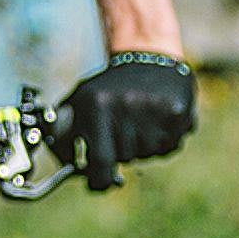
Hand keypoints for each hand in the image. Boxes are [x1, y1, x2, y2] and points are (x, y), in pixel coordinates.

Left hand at [59, 51, 197, 189]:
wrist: (148, 55)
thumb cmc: (109, 88)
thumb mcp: (79, 100)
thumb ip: (62, 131)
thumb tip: (62, 162)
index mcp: (97, 105)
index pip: (99, 160)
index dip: (99, 180)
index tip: (98, 183)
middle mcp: (125, 107)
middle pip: (125, 158)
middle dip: (122, 152)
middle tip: (123, 129)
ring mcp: (153, 110)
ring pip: (147, 154)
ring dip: (143, 145)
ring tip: (141, 118)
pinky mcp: (176, 112)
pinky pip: (169, 147)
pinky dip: (164, 140)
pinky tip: (158, 119)